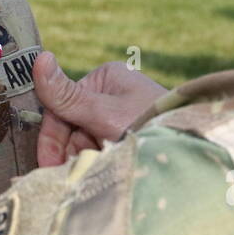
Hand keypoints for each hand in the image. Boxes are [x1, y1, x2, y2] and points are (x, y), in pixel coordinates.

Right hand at [33, 53, 167, 166]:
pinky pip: (105, 151)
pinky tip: (108, 174)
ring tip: (99, 175)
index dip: (52, 139)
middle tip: (74, 177)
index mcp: (104, 77)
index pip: (61, 107)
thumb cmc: (151, 126)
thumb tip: (39, 58)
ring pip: (87, 144)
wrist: (194, 150)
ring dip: (86, 162)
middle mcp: (112, 93)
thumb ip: (68, 96)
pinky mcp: (132, 136)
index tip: (48, 166)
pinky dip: (102, 164)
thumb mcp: (104, 114)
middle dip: (72, 153)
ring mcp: (122, 115)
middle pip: (73, 128)